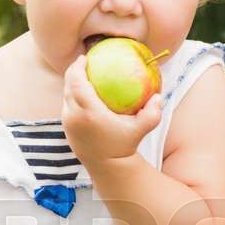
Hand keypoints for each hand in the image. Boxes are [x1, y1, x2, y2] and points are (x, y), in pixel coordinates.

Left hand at [61, 51, 163, 165]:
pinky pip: (67, 106)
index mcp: (88, 112)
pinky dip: (72, 96)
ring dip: (72, 83)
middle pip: (67, 86)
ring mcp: (68, 123)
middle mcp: (74, 117)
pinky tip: (83, 91)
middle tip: (83, 61)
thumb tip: (158, 95)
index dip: (77, 66)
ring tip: (82, 74)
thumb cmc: (126, 145)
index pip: (76, 82)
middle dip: (73, 71)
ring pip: (65, 96)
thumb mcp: (142, 128)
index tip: (85, 57)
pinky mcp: (66, 129)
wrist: (108, 167)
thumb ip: (152, 112)